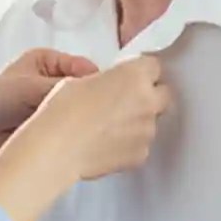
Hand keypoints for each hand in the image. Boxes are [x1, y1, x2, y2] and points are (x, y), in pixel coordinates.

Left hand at [0, 48, 98, 162]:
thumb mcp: (31, 86)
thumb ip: (66, 88)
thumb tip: (101, 94)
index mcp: (48, 60)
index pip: (86, 68)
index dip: (99, 82)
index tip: (109, 99)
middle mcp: (53, 81)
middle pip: (86, 91)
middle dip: (93, 104)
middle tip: (106, 120)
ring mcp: (53, 107)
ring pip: (81, 112)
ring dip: (85, 122)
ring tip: (95, 133)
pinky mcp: (51, 131)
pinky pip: (73, 131)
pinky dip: (78, 136)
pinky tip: (85, 143)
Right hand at [33, 54, 171, 179]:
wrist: (58, 147)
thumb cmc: (63, 111)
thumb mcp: (80, 79)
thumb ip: (106, 80)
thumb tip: (110, 87)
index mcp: (134, 76)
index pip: (154, 66)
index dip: (140, 70)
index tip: (130, 76)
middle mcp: (148, 102)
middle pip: (162, 93)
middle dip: (148, 95)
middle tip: (124, 99)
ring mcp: (147, 130)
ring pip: (152, 121)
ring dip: (138, 120)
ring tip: (109, 125)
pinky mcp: (141, 154)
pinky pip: (142, 144)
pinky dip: (129, 143)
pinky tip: (107, 142)